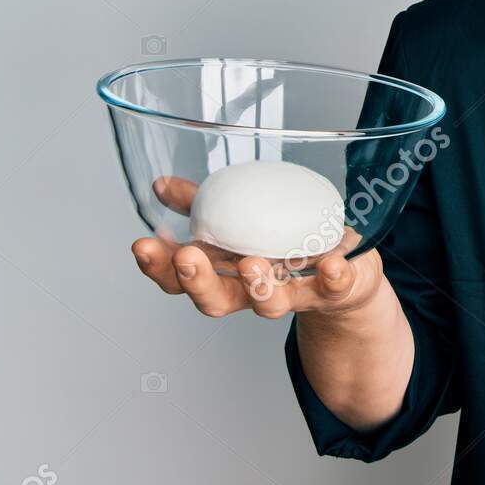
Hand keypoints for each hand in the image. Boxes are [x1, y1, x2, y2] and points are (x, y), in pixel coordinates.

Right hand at [131, 176, 384, 320]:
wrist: (344, 276)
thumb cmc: (283, 245)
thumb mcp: (240, 221)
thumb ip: (201, 204)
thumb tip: (160, 184)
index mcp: (225, 273)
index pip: (181, 278)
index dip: (159, 266)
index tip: (141, 245)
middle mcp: (253, 291)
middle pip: (217, 299)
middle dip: (199, 281)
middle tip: (188, 257)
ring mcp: (294, 293)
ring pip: (269, 301)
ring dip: (259, 284)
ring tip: (252, 262)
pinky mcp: (334, 289)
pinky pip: (333, 287)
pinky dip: (332, 278)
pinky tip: (332, 264)